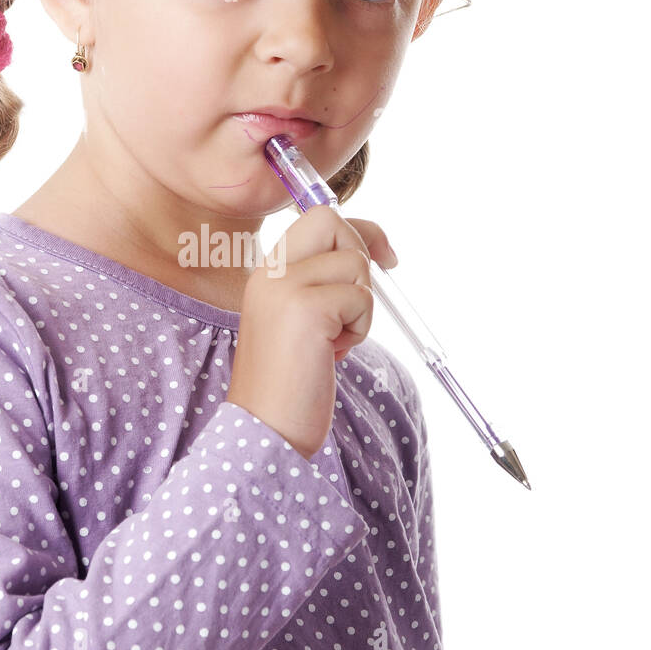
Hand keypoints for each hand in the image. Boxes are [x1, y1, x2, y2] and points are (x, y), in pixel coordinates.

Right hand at [226, 208, 397, 460]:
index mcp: (265, 273)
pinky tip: (331, 355)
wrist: (265, 430)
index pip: (319, 218)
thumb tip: (375, 251)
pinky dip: (358, 329)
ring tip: (333, 343)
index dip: (360, 230)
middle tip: (353, 306)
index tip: (386, 255)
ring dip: (360, 309)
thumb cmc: (290, 386)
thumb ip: (324, 284)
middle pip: (332, 221)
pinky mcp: (305, 309)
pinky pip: (361, 299)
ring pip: (355, 265)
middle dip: (361, 255)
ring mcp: (284, 287)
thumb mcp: (303, 322)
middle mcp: (269, 272)